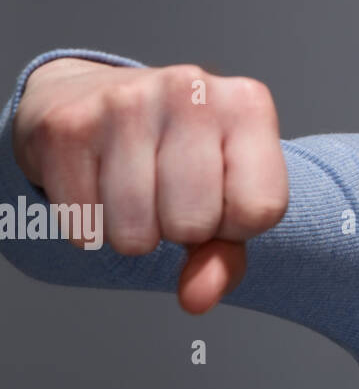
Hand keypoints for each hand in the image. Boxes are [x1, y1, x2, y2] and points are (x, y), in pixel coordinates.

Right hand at [12, 58, 288, 313]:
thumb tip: (197, 298)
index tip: (217, 198)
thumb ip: (225, 254)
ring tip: (132, 188)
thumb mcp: (221, 194)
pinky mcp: (68, 126)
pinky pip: (85, 226)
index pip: (260, 210)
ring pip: (136, 233)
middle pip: (193, 225)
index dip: (233, 226)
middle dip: (177, 228)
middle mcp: (192, 90)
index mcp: (247, 103)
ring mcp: (127, 101)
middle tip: (165, 192)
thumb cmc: (171, 154)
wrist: (88, 97)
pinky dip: (89, 223)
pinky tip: (96, 182)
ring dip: (131, 231)